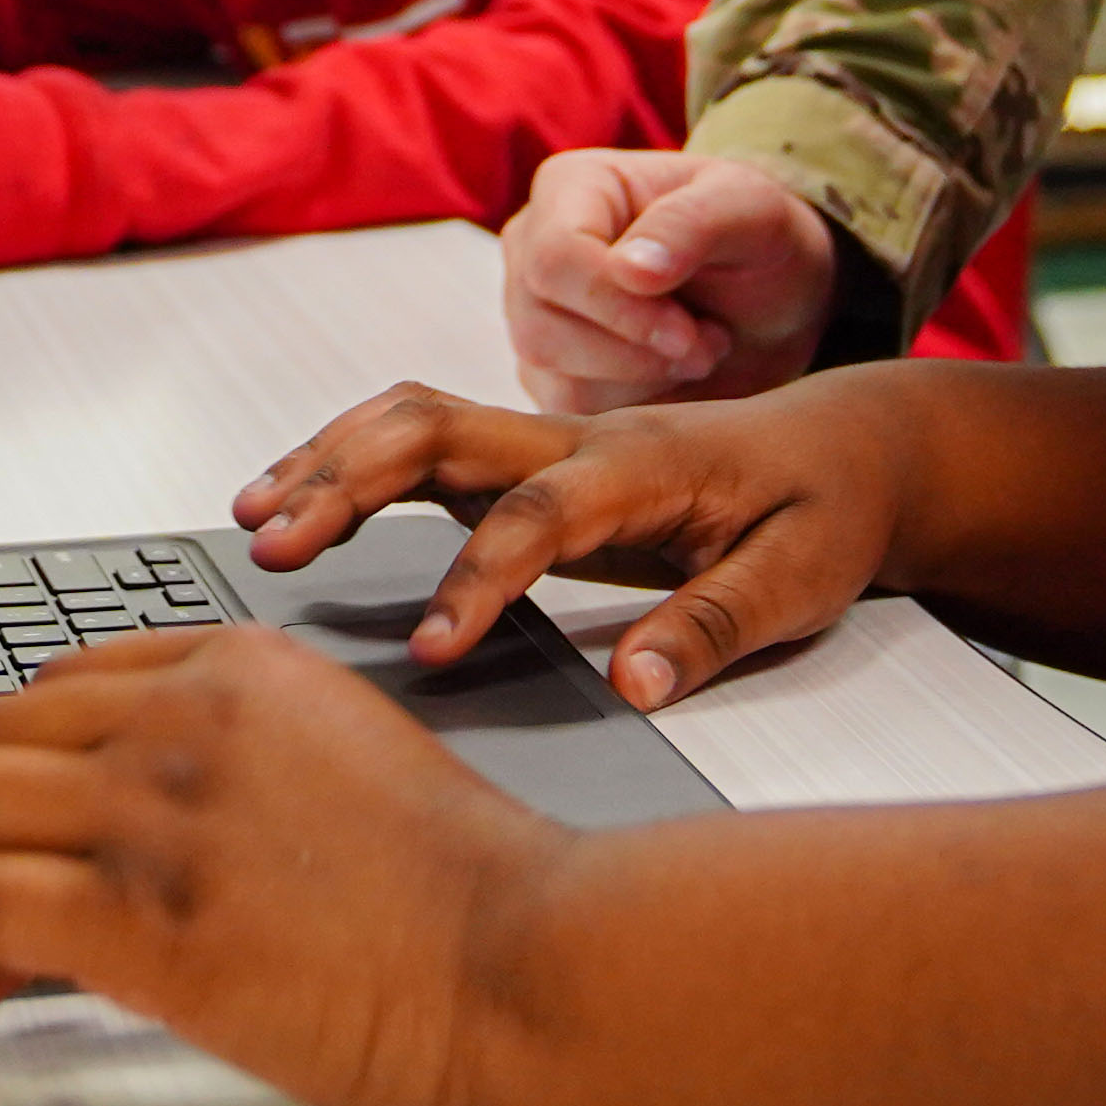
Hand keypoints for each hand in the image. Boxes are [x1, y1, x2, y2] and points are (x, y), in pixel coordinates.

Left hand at [0, 622, 560, 1105]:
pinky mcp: (142, 918)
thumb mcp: (341, 747)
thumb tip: (134, 815)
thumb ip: (233, 749)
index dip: (18, 770)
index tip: (26, 838)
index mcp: (232, 667)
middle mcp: (180, 718)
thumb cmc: (454, 885)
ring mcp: (156, 811)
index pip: (54, 685)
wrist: (522, 953)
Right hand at [228, 374, 900, 706]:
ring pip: (416, 420)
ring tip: (255, 517)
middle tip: (275, 545)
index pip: (538, 515)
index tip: (430, 649)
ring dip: (330, 458)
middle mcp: (580, 437)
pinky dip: (350, 461)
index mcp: (646, 466)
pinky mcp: (531, 458)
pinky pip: (424, 442)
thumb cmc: (826, 511)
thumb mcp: (802, 580)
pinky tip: (299, 501)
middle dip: (348, 480)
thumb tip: (639, 685)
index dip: (476, 579)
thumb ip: (716, 627)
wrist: (850, 444)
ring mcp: (549, 439)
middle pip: (440, 430)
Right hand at [502, 150, 839, 411]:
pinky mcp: (550, 375)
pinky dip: (638, 405)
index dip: (616, 306)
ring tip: (701, 349)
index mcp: (569, 188)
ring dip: (644, 380)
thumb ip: (692, 223)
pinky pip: (571, 413)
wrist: (772, 299)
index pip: (554, 260)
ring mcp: (533, 315)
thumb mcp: (751, 209)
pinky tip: (678, 375)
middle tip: (709, 344)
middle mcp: (533, 249)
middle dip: (636, 352)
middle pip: (542, 327)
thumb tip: (631, 269)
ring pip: (556, 377)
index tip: (688, 329)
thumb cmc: (757, 237)